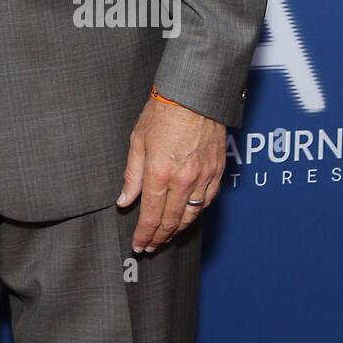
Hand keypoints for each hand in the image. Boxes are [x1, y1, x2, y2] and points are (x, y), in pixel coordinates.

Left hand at [117, 97, 225, 252]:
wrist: (194, 94)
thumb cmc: (163, 112)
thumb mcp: (137, 140)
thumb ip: (132, 174)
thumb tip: (124, 200)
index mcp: (159, 172)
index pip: (150, 215)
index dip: (144, 234)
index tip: (138, 244)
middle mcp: (183, 180)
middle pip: (171, 220)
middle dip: (159, 237)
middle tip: (150, 247)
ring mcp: (203, 178)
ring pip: (191, 216)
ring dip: (177, 230)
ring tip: (167, 238)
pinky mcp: (217, 172)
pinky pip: (207, 202)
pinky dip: (196, 215)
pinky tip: (188, 218)